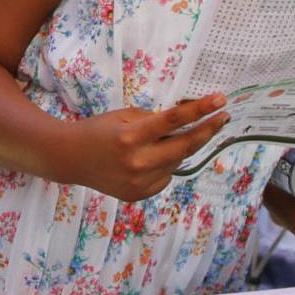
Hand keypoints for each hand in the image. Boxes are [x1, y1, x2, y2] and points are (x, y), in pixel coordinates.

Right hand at [68, 96, 228, 200]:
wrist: (71, 159)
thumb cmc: (99, 130)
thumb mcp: (124, 116)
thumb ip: (154, 120)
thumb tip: (186, 121)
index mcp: (131, 137)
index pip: (173, 121)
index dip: (200, 110)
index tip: (220, 100)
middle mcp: (137, 162)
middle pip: (185, 146)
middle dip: (207, 130)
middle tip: (223, 117)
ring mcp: (139, 182)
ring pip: (176, 162)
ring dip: (178, 148)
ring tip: (159, 141)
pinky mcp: (139, 195)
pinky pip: (166, 176)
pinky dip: (165, 165)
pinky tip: (147, 159)